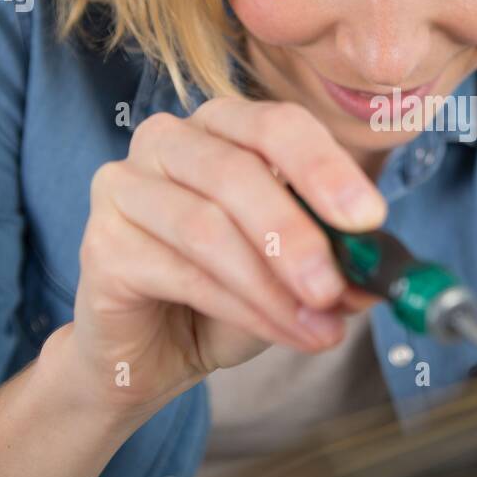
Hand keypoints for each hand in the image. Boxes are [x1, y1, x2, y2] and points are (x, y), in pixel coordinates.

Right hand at [59, 97, 386, 419]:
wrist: (149, 351)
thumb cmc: (223, 294)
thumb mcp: (292, 274)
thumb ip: (332, 263)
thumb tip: (376, 274)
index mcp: (222, 127)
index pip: (277, 125)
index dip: (325, 168)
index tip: (369, 218)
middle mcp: (167, 141)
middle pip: (238, 171)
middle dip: (295, 235)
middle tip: (335, 288)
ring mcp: (123, 186)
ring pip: (209, 227)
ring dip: (271, 285)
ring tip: (318, 328)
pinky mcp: (100, 242)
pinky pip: (181, 272)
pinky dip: (242, 307)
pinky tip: (279, 332)